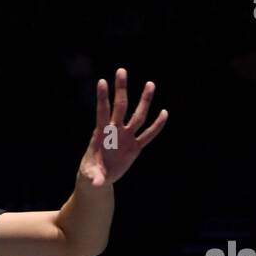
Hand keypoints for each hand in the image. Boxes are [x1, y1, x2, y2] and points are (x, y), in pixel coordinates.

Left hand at [78, 68, 167, 187]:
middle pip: (121, 107)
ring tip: (150, 83)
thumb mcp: (90, 177)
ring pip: (138, 116)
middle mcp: (115, 132)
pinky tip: (165, 113)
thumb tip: (96, 184)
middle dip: (121, 90)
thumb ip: (94, 178)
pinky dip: (157, 126)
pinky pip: (148, 135)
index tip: (102, 81)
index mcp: (101, 134)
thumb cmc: (91, 174)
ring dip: (144, 101)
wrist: (98, 179)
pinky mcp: (135, 147)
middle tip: (121, 70)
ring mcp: (126, 138)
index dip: (103, 98)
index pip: (102, 112)